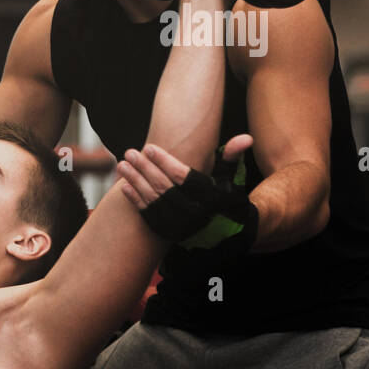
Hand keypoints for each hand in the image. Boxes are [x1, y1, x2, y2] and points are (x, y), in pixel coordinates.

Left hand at [118, 134, 259, 254]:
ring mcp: (180, 224)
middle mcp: (195, 213)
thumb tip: (245, 137)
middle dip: (145, 168)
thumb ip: (232, 157)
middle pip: (164, 187)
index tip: (149, 148)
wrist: (221, 231)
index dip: (165, 161)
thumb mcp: (230, 178)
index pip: (183, 177)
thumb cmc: (223, 197)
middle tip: (131, 152)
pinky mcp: (167, 231)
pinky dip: (135, 199)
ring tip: (123, 164)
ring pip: (152, 199)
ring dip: (135, 181)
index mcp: (211, 198)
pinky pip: (147, 214)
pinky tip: (124, 185)